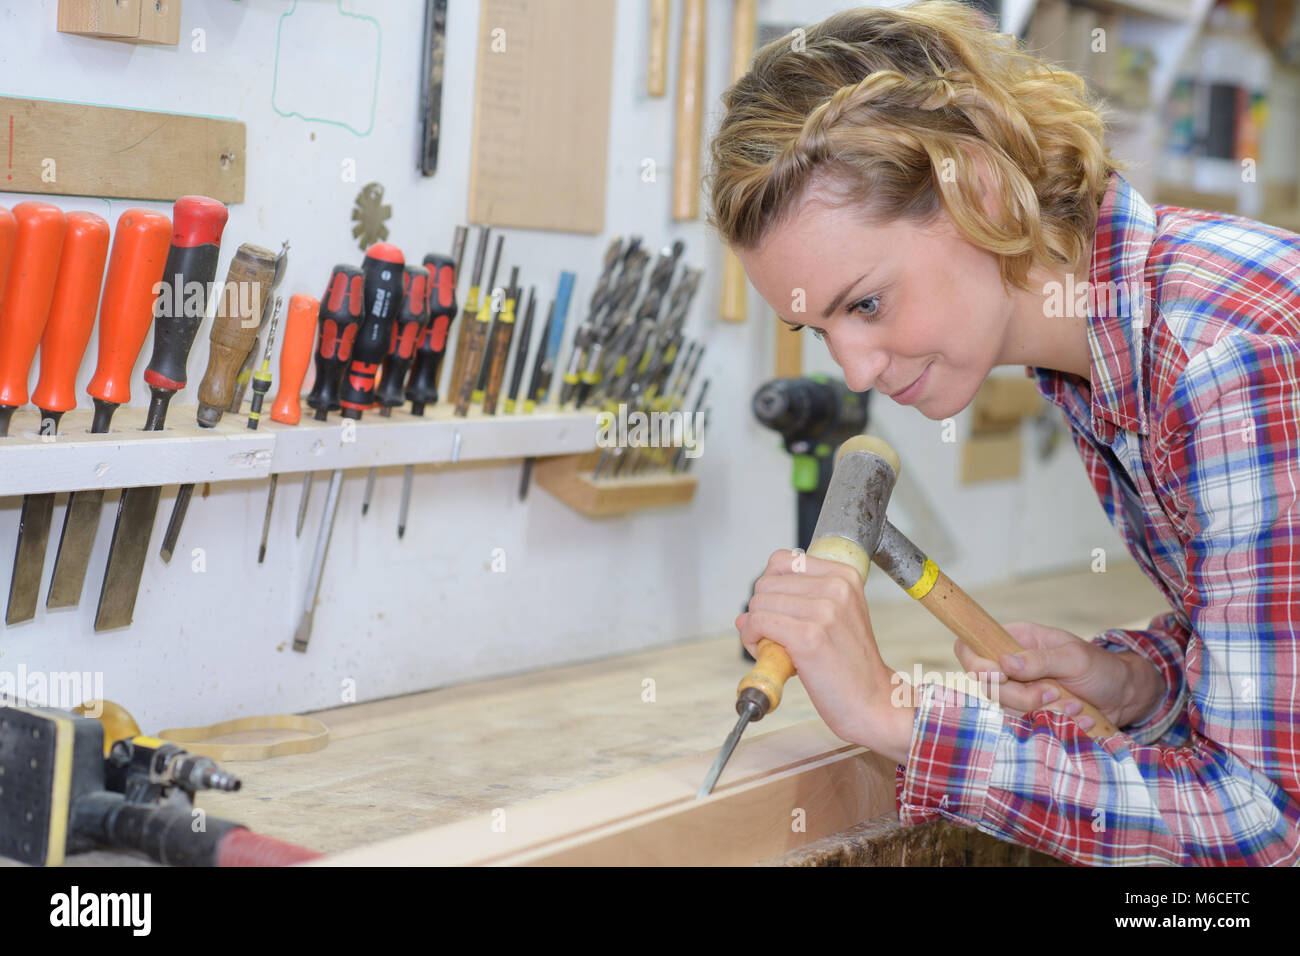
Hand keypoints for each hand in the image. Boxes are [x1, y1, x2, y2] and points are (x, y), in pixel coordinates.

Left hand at [734, 549, 914, 763]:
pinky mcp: (808, 636)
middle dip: (760, 610)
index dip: (770, 587)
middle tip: (773, 636)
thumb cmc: (852, 666)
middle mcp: (836, 587)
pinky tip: (765, 653)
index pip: (782, 561)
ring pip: (758, 603)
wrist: (873, 702)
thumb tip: (743, 615)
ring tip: (773, 648)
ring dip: (754, 628)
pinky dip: (751, 639)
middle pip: (766, 583)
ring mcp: (823, 611)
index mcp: (845, 576)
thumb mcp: (833, 621)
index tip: (777, 609)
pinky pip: (758, 623)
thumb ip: (792, 607)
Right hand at [953, 621, 1162, 730]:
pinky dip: (1053, 722)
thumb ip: (1039, 660)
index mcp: (1015, 639)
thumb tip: (1005, 662)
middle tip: (1053, 692)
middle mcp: (1011, 665)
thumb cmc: (1101, 668)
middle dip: (1022, 695)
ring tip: (1074, 703)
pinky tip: (1077, 715)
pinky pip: (1026, 724)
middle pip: (988, 686)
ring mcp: (1019, 690)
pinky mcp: (1030, 713)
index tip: (1000, 676)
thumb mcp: (1074, 658)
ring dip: (1042, 711)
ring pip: (1006, 708)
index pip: (971, 648)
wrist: (1124, 696)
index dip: (976, 664)